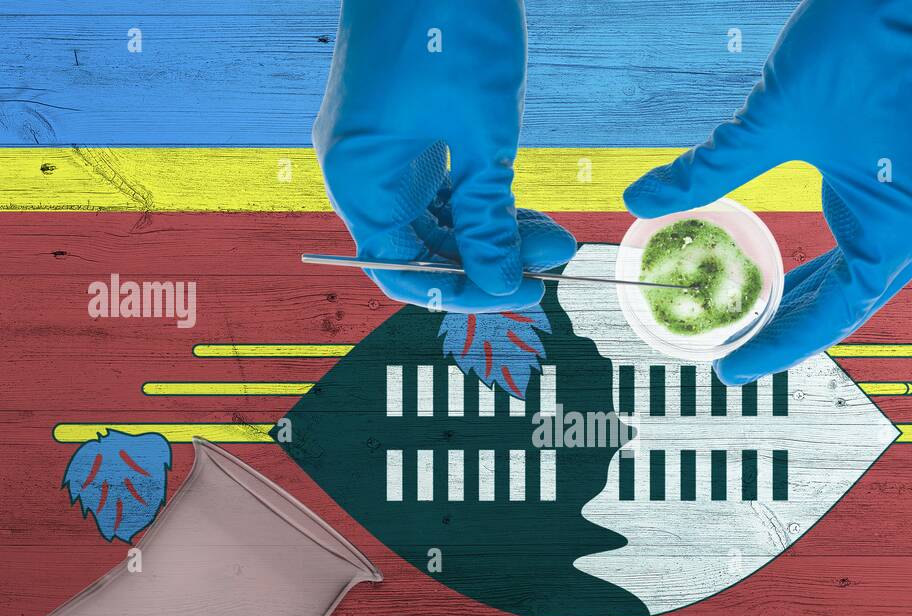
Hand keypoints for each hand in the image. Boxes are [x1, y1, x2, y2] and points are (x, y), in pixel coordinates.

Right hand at [314, 0, 575, 311]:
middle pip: (420, 248)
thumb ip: (488, 218)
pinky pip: (434, 184)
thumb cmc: (450, 25)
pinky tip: (522, 207)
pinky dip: (476, 199)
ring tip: (551, 235)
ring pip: (432, 217)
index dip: (462, 293)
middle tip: (553, 260)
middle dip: (488, 259)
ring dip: (488, 231)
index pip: (402, 271)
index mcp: (360, 179)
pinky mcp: (398, 126)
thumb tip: (501, 284)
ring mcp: (377, 147)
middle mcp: (358, 169)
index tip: (522, 293)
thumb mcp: (482, 135)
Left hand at [624, 0, 911, 384]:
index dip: (779, 345)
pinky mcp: (910, 184)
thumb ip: (707, 169)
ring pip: (858, 278)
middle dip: (788, 330)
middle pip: (848, 304)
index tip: (731, 369)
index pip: (834, 313)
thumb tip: (639, 199)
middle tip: (731, 356)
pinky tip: (785, 280)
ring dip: (806, 301)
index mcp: (897, 226)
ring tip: (751, 326)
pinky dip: (826, 267)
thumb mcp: (768, 120)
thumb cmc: (851, 47)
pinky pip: (866, 246)